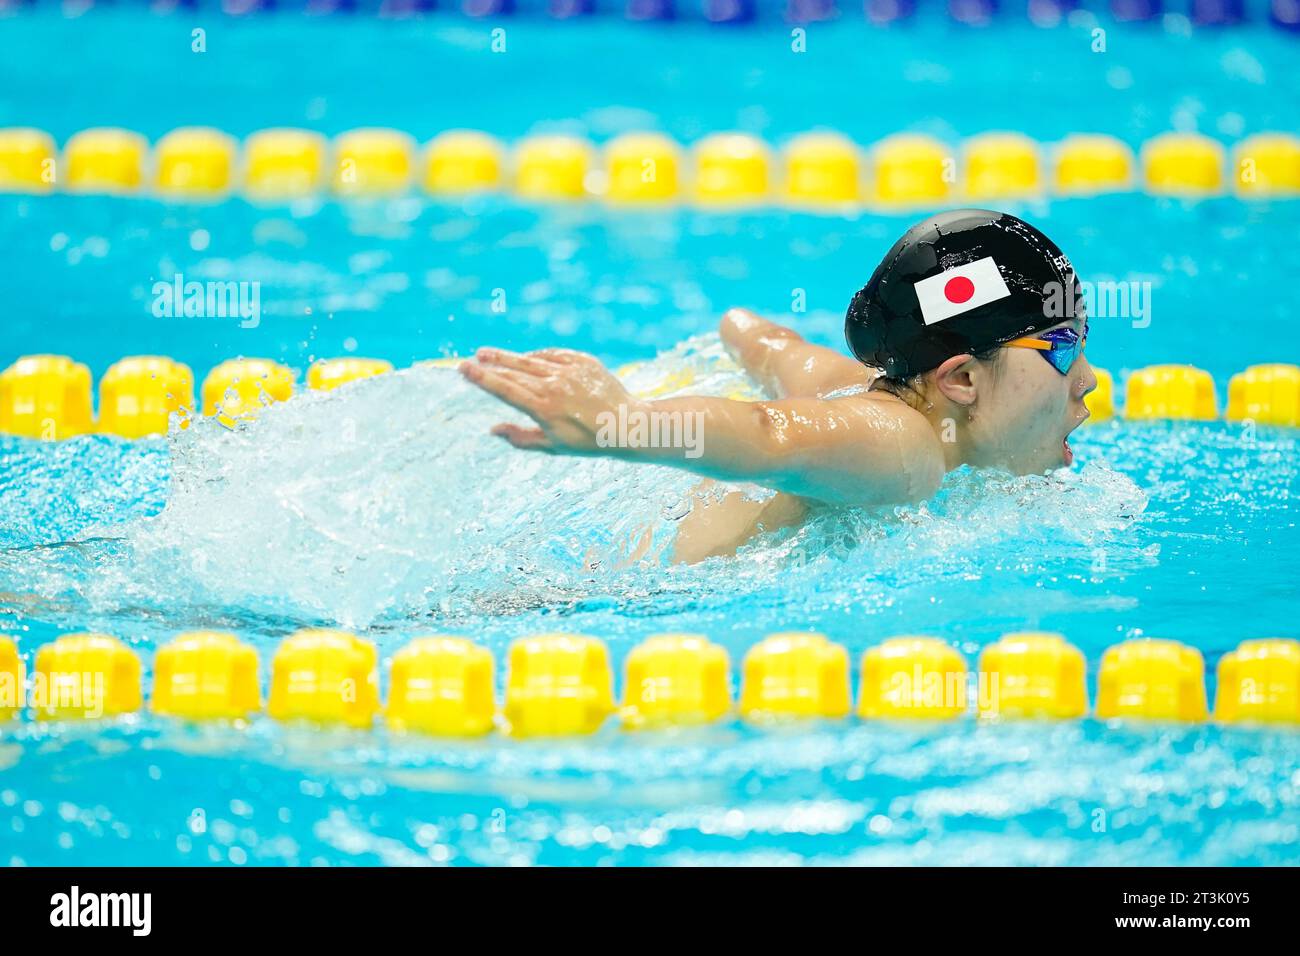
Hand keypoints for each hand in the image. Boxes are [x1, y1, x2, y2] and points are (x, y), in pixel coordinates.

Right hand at [459, 347, 638, 453]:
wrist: (628, 424)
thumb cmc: (589, 442)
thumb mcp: (553, 446)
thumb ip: (520, 438)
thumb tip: (493, 429)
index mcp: (545, 409)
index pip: (506, 390)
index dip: (482, 378)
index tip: (464, 368)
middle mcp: (555, 387)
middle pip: (514, 371)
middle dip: (490, 365)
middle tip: (471, 360)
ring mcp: (570, 372)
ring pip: (530, 359)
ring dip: (508, 356)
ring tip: (487, 353)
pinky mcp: (583, 361)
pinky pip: (552, 355)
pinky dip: (537, 356)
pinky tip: (525, 357)